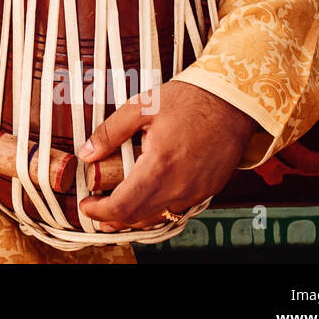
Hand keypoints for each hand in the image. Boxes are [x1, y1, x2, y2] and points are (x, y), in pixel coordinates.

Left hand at [76, 80, 259, 231]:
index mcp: (159, 166)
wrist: (232, 101)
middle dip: (112, 219)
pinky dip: (156, 211)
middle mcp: (179, 186)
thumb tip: (87, 153)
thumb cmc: (189, 100)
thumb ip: (110, 132)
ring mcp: (196, 191)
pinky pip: (177, 210)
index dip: (99, 210)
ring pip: (159, 217)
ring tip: (115, 212)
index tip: (86, 204)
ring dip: (134, 218)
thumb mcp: (141, 107)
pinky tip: (147, 201)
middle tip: (95, 210)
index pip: (123, 205)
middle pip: (138, 217)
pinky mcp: (208, 190)